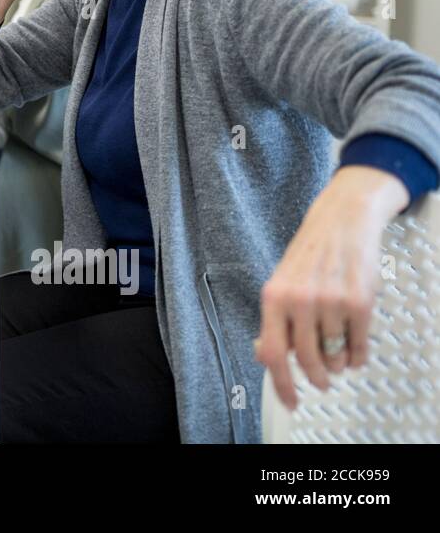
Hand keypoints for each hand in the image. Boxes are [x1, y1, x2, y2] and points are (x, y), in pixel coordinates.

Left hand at [254, 166, 407, 409]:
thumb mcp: (280, 284)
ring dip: (338, 362)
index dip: (282, 385)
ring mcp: (331, 302)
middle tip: (321, 380)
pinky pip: (359, 346)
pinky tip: (355, 349)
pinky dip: (358, 355)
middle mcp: (300, 300)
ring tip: (337, 351)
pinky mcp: (360, 302)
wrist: (341, 223)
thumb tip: (266, 357)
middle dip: (316, 377)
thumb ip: (274, 321)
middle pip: (307, 360)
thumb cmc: (309, 256)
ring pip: (336, 355)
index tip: (291, 402)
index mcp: (273, 297)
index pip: (273, 353)